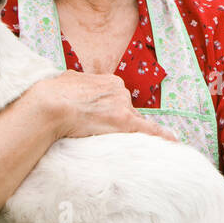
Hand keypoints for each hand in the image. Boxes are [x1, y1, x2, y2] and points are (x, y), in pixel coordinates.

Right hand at [31, 72, 177, 142]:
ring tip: (107, 138)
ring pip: (132, 122)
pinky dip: (161, 135)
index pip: (118, 99)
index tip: (105, 118)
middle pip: (126, 110)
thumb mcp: (68, 80)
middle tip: (98, 130)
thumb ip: (78, 83)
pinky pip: (148, 129)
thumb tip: (72, 82)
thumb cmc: (53, 93)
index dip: (111, 111)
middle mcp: (119, 91)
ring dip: (124, 131)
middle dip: (116, 121)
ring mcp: (123, 106)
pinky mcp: (124, 122)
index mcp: (108, 81)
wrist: (50, 104)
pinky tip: (173, 142)